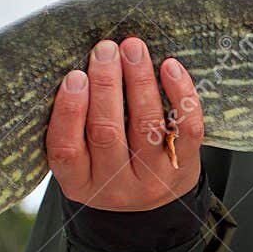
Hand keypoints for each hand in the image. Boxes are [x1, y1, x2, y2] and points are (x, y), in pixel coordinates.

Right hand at [46, 37, 203, 210]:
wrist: (154, 201)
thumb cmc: (108, 164)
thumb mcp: (81, 159)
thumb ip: (74, 125)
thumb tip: (76, 68)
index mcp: (79, 183)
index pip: (66, 149)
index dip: (69, 111)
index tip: (75, 76)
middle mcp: (115, 186)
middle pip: (107, 133)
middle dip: (106, 85)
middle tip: (105, 50)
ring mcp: (152, 179)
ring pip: (146, 126)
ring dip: (139, 81)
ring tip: (133, 50)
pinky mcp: (183, 167)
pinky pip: (186, 128)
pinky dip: (179, 94)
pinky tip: (169, 67)